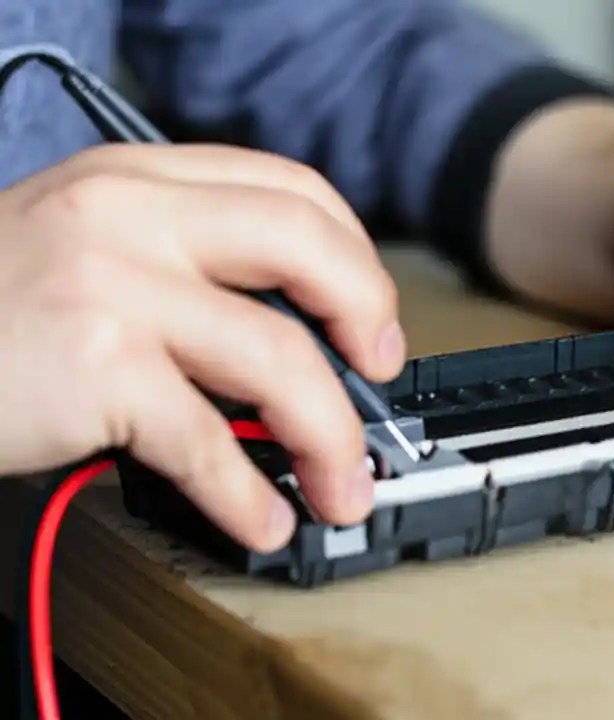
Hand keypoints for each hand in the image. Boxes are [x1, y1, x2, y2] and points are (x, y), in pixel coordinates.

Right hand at [0, 144, 404, 551]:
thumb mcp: (82, 247)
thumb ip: (180, 263)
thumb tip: (297, 338)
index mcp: (137, 180)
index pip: (290, 190)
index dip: (353, 258)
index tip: (370, 318)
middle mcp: (127, 215)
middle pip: (306, 248)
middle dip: (370, 318)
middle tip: (380, 379)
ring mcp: (109, 284)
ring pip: (277, 356)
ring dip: (329, 436)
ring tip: (340, 488)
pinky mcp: (90, 363)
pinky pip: (205, 438)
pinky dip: (246, 491)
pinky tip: (261, 518)